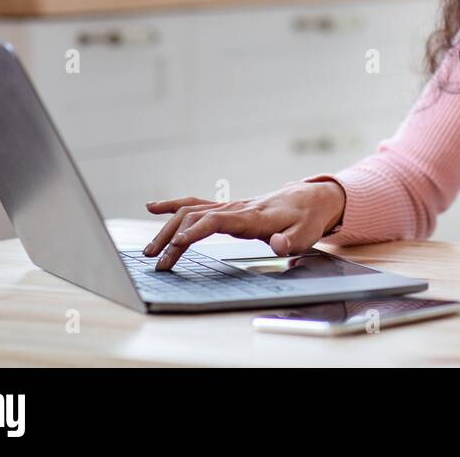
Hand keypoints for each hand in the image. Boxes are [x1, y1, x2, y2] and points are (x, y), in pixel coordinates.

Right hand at [141, 179, 346, 270]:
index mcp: (253, 217)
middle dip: (172, 238)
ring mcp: (230, 206)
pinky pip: (196, 204)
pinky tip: (152, 207)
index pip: (217, 220)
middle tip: (156, 262)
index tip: (176, 245)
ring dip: (167, 228)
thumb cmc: (306, 219)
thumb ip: (291, 241)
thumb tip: (277, 245)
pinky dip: (173, 205)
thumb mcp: (306, 235)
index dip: (195, 232)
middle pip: (196, 217)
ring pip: (190, 211)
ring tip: (150, 250)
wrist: (309, 198)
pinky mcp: (227, 208)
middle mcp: (236, 208)